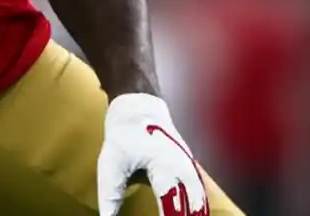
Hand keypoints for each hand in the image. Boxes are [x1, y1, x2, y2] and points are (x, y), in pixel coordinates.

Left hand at [97, 93, 208, 215]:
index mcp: (168, 170)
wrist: (139, 104)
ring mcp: (191, 170)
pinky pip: (198, 195)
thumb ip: (111, 194)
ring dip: (192, 214)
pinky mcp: (190, 169)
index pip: (173, 210)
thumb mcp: (111, 162)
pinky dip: (194, 208)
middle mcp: (186, 172)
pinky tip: (189, 215)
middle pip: (193, 209)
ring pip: (199, 203)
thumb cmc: (125, 131)